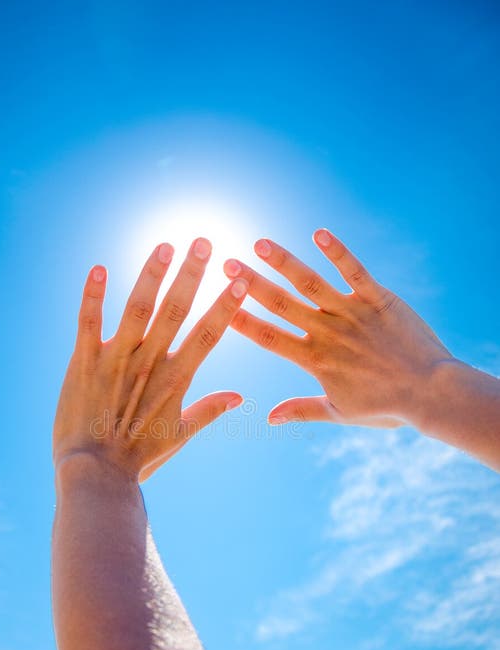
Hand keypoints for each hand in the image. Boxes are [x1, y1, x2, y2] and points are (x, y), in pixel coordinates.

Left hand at [54, 238, 248, 481]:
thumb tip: (239, 397)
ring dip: (150, 276)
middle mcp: (149, 363)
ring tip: (164, 247)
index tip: (240, 281)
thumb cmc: (138, 459)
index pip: (206, 335)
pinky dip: (93, 296)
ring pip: (136, 310)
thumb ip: (208, 411)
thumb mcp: (179, 437)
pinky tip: (99, 268)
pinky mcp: (83, 362)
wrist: (96, 474)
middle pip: (175, 312)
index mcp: (175, 379)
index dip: (224, 307)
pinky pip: (88, 323)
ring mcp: (115, 360)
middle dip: (191, 276)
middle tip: (204, 243)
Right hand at [224, 229, 452, 428]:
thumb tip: (268, 417)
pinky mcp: (379, 300)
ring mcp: (353, 314)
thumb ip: (302, 409)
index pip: (270, 338)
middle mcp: (328, 333)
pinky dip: (337, 252)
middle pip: (282, 305)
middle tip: (227, 264)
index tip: (219, 307)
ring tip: (261, 244)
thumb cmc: (386, 407)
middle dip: (252, 285)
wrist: (431, 393)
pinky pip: (355, 272)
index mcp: (315, 360)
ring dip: (285, 262)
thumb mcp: (340, 412)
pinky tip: (318, 232)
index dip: (243, 323)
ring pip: (312, 284)